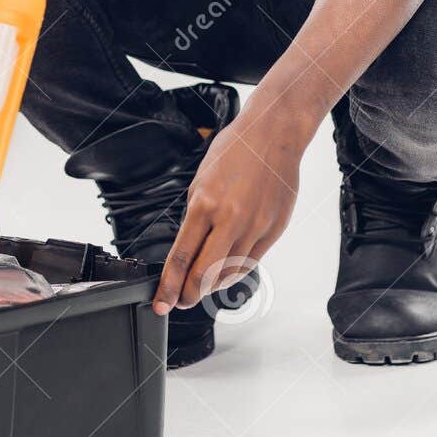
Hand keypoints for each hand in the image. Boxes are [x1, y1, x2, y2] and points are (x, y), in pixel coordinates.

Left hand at [153, 111, 307, 313]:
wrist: (273, 136)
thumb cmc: (234, 152)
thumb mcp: (201, 180)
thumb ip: (196, 217)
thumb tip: (189, 250)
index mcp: (205, 204)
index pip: (181, 257)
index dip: (169, 285)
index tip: (162, 301)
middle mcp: (230, 219)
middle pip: (204, 275)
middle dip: (188, 294)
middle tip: (180, 301)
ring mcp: (255, 227)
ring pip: (229, 274)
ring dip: (211, 286)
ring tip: (200, 287)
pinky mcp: (274, 230)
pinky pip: (250, 263)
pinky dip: (233, 273)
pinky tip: (224, 273)